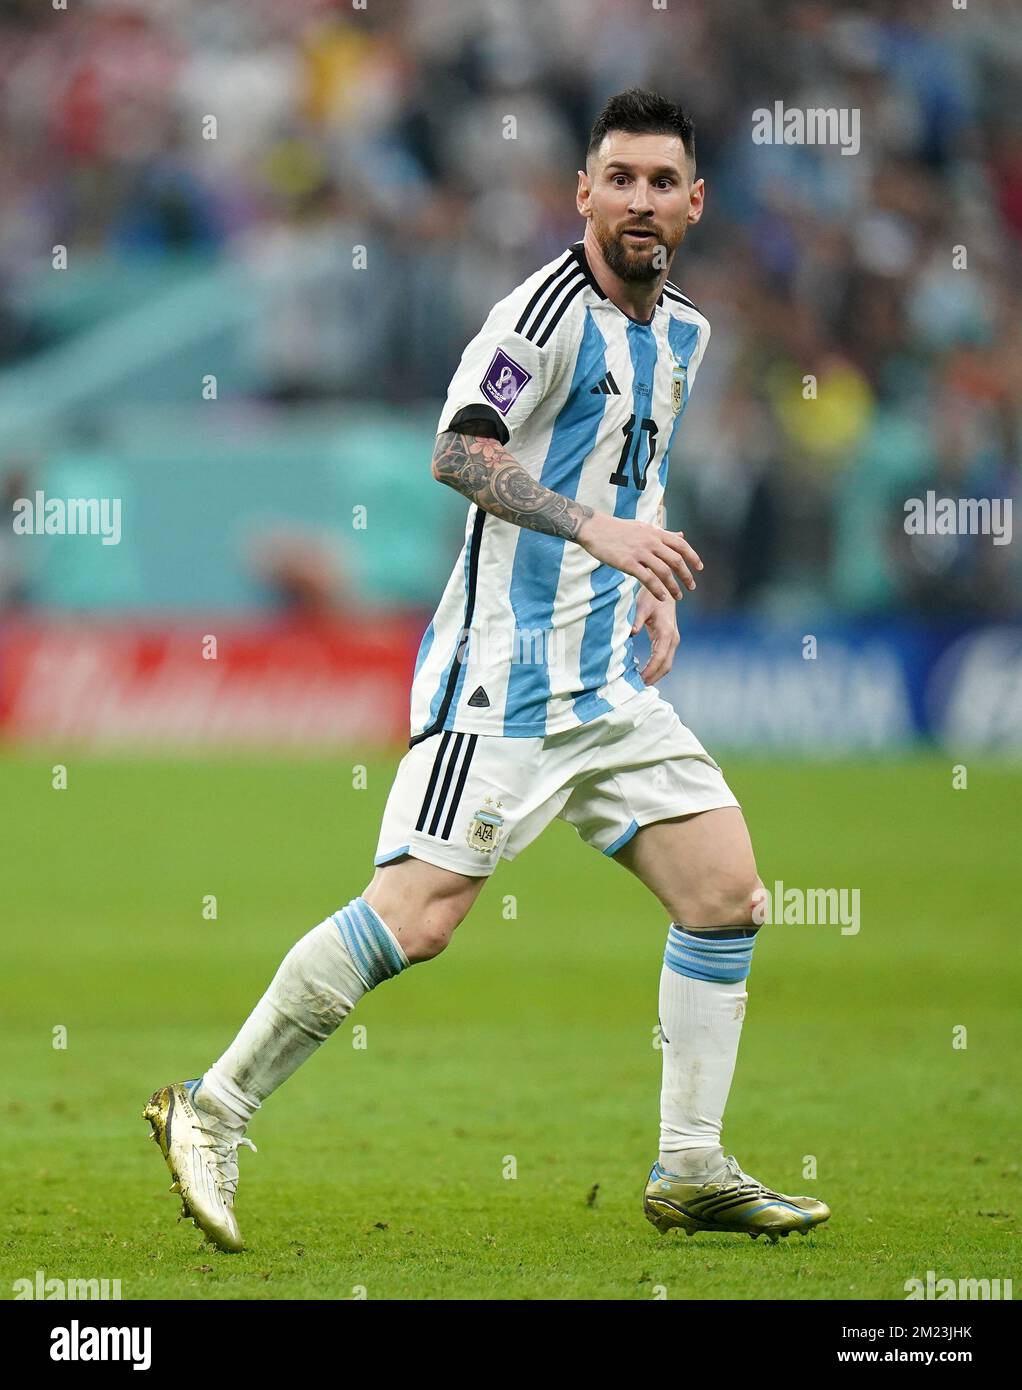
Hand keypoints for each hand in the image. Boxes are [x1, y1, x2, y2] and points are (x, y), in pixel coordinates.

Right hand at [576, 513, 701, 600]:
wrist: (595, 528)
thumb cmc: (618, 529)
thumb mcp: (644, 527)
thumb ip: (663, 534)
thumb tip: (682, 536)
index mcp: (655, 533)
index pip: (681, 545)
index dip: (693, 557)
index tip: (699, 568)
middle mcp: (651, 542)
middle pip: (676, 560)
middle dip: (686, 575)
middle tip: (691, 586)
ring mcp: (640, 553)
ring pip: (664, 572)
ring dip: (673, 586)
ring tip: (678, 596)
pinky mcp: (628, 563)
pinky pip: (647, 578)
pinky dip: (657, 589)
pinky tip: (662, 597)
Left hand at [631, 587, 679, 683]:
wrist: (663, 588)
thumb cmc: (650, 596)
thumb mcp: (641, 606)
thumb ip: (635, 621)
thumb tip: (630, 634)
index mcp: (666, 633)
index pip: (659, 658)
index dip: (650, 671)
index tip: (639, 680)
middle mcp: (672, 639)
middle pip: (665, 666)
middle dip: (652, 678)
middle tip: (637, 687)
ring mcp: (672, 640)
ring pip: (666, 664)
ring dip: (654, 675)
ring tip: (638, 682)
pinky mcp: (669, 641)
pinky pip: (664, 658)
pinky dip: (655, 667)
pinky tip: (643, 671)